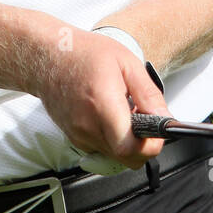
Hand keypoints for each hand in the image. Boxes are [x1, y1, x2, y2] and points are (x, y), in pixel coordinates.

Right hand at [35, 29, 171, 169]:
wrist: (47, 56)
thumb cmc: (83, 54)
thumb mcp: (126, 63)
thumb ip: (149, 94)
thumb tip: (165, 118)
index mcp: (102, 105)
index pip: (130, 149)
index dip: (150, 146)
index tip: (157, 133)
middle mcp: (87, 126)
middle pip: (126, 159)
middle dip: (142, 145)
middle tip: (143, 120)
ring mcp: (78, 135)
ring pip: (114, 157)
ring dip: (126, 142)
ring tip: (124, 114)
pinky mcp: (74, 138)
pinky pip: (101, 150)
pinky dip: (112, 139)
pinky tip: (110, 117)